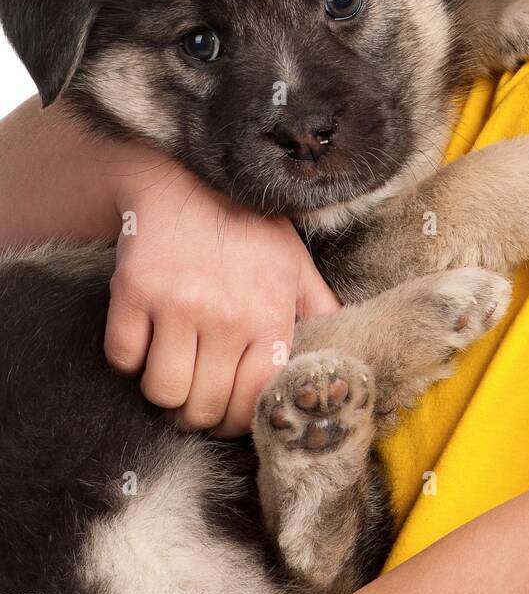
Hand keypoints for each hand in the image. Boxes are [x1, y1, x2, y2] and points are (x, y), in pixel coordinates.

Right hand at [105, 158, 340, 437]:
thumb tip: (339, 353)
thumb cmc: (249, 224)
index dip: (235, 419)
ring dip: (163, 389)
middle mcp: (227, 316)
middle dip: (198, 411)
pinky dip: (129, 357)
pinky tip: (145, 336)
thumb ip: (317, 311)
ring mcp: (178, 304)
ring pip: (163, 392)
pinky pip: (123, 357)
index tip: (226, 409)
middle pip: (204, 407)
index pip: (251, 403)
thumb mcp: (295, 264)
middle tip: (195, 392)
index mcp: (270, 314)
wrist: (191, 174)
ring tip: (171, 366)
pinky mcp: (134, 291)